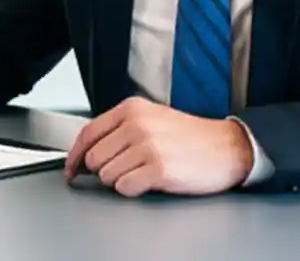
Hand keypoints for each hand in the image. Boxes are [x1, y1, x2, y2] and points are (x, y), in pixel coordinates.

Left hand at [64, 97, 253, 196]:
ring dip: (121, 180)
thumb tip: (88, 150)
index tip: (71, 169)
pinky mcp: (158, 169)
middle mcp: (136, 125)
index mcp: (131, 109)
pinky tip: (150, 181)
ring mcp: (147, 147)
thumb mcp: (153, 118)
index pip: (88, 133)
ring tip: (144, 171)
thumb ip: (120, 128)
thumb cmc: (191, 136)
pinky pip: (125, 188)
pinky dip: (133, 189)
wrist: (228, 147)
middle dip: (105, 169)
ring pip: (107, 175)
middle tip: (127, 168)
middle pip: (95, 158)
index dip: (75, 155)